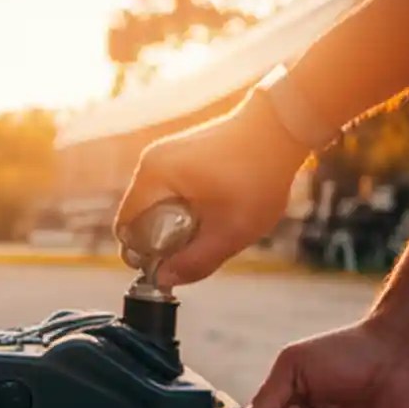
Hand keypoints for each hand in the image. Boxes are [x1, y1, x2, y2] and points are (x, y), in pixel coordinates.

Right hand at [113, 94, 309, 286]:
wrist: (282, 126)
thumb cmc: (259, 173)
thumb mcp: (232, 230)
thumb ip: (196, 261)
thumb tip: (164, 280)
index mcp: (153, 175)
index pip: (126, 228)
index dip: (144, 254)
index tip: (172, 264)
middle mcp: (150, 162)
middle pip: (139, 218)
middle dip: (163, 240)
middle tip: (198, 247)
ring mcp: (164, 155)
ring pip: (154, 206)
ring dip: (174, 224)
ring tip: (211, 225)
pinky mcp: (178, 154)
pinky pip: (168, 192)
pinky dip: (183, 207)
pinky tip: (213, 209)